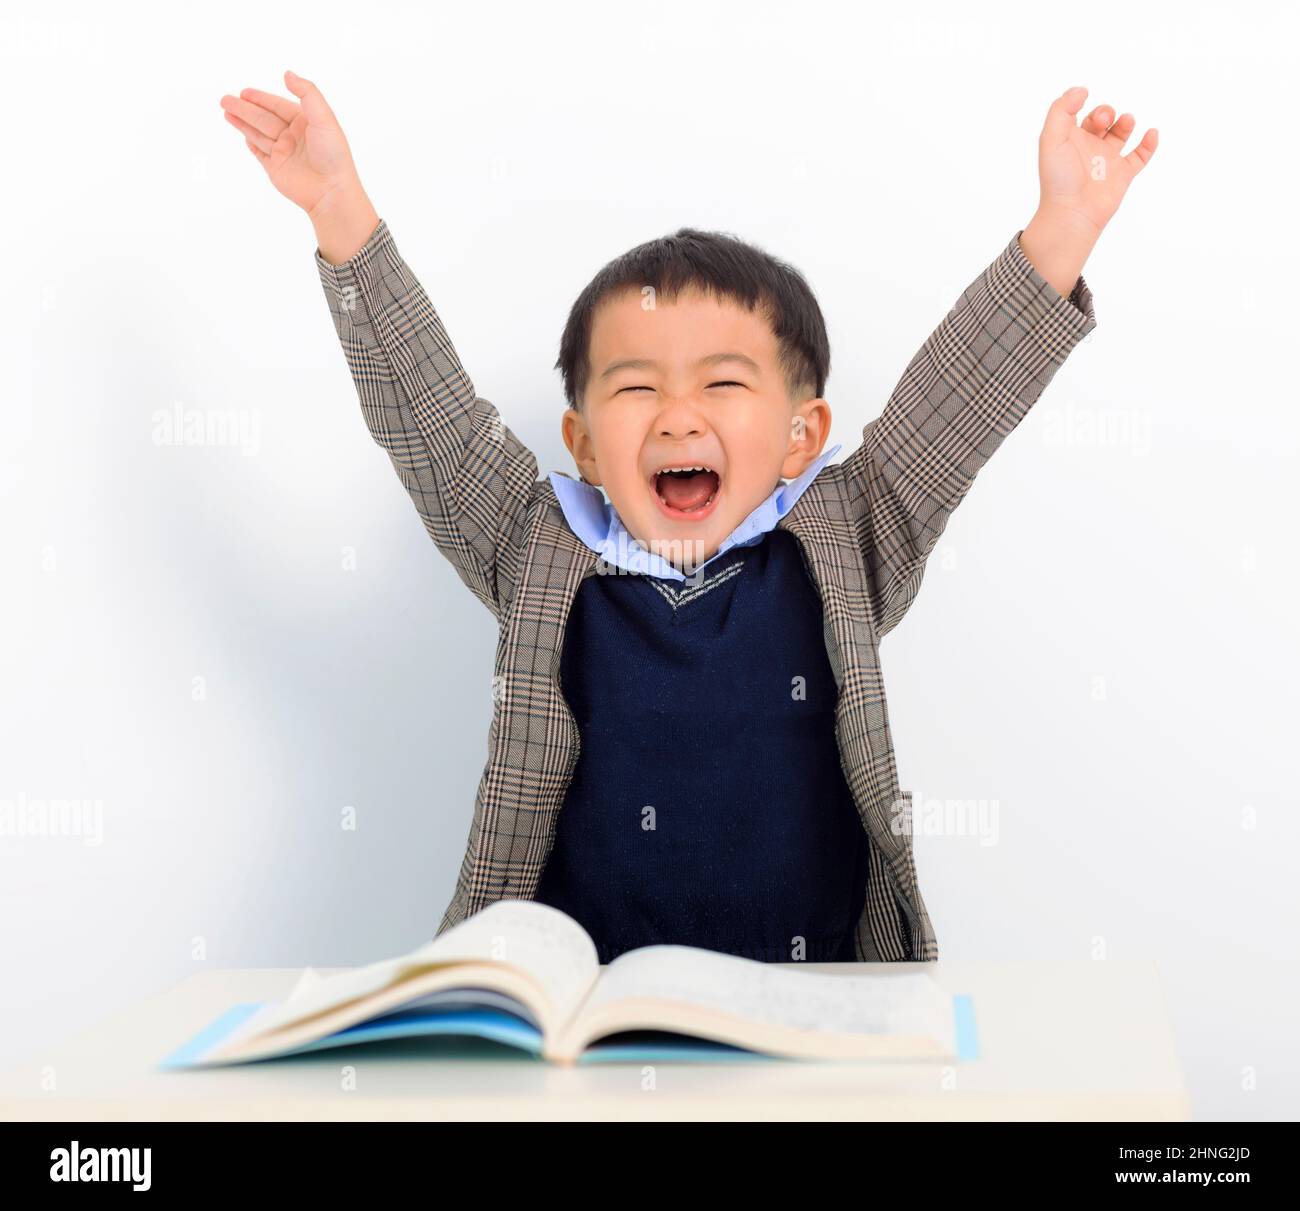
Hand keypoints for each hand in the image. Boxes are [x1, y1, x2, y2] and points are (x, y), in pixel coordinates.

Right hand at [219, 70, 378, 261]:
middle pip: (264, 118)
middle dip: (244, 109)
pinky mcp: (276, 169)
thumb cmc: (332, 154)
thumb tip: (287, 73)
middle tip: (225, 100)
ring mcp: (284, 153)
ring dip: (242, 122)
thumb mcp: (324, 117)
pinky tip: (242, 134)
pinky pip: (260, 153)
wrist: (330, 191)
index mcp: (306, 122)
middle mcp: (294, 137)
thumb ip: (307, 93)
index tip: (244, 92)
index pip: (278, 106)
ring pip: (258, 133)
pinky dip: (251, 143)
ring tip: (226, 111)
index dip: (261, 98)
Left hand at [1035, 85, 1157, 237]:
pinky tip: (1151, 133)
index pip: (1076, 112)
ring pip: (1121, 133)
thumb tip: (1081, 90)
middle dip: (1106, 111)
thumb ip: (1061, 110)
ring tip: (1125, 122)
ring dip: (1126, 121)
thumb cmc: (1059, 178)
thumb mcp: (1051, 139)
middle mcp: (1088, 148)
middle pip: (1102, 119)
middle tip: (1103, 120)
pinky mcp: (1123, 175)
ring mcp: (1107, 161)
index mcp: (1069, 140)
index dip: (1080, 101)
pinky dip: (1149, 143)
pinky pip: (1141, 156)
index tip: (1084, 97)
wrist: (1072, 212)